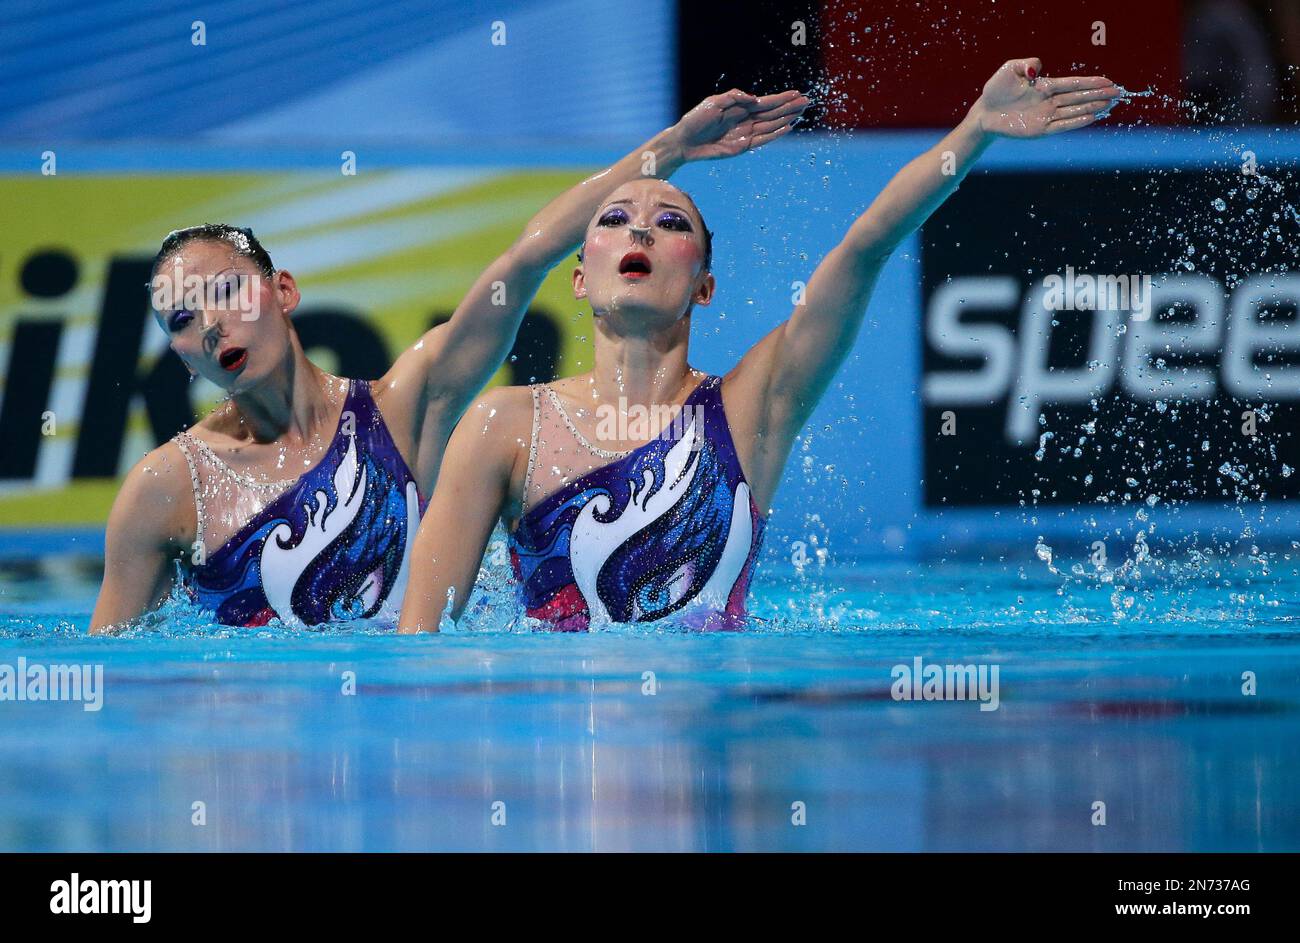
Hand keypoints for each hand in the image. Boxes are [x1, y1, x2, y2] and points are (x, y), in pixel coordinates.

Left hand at [671, 89, 809, 160]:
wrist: (685, 141)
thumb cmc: (695, 119)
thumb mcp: (713, 103)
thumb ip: (734, 98)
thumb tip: (754, 98)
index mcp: (739, 107)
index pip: (765, 102)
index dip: (782, 98)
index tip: (797, 93)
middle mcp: (745, 119)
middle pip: (772, 113)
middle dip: (789, 107)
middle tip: (806, 101)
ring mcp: (745, 133)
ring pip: (771, 125)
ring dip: (786, 118)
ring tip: (801, 112)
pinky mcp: (742, 146)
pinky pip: (763, 139)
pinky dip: (775, 134)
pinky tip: (788, 127)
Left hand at [971, 58, 1119, 137]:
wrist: (984, 113)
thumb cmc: (996, 90)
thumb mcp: (1009, 70)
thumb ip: (1026, 64)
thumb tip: (1038, 67)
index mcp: (1044, 86)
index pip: (1072, 84)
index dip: (1090, 82)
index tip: (1107, 81)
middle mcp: (1049, 101)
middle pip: (1078, 97)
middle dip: (1097, 95)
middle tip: (1117, 93)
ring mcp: (1046, 116)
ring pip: (1074, 111)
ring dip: (1092, 107)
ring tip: (1110, 104)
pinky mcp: (1040, 129)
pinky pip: (1062, 125)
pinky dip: (1076, 122)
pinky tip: (1092, 117)